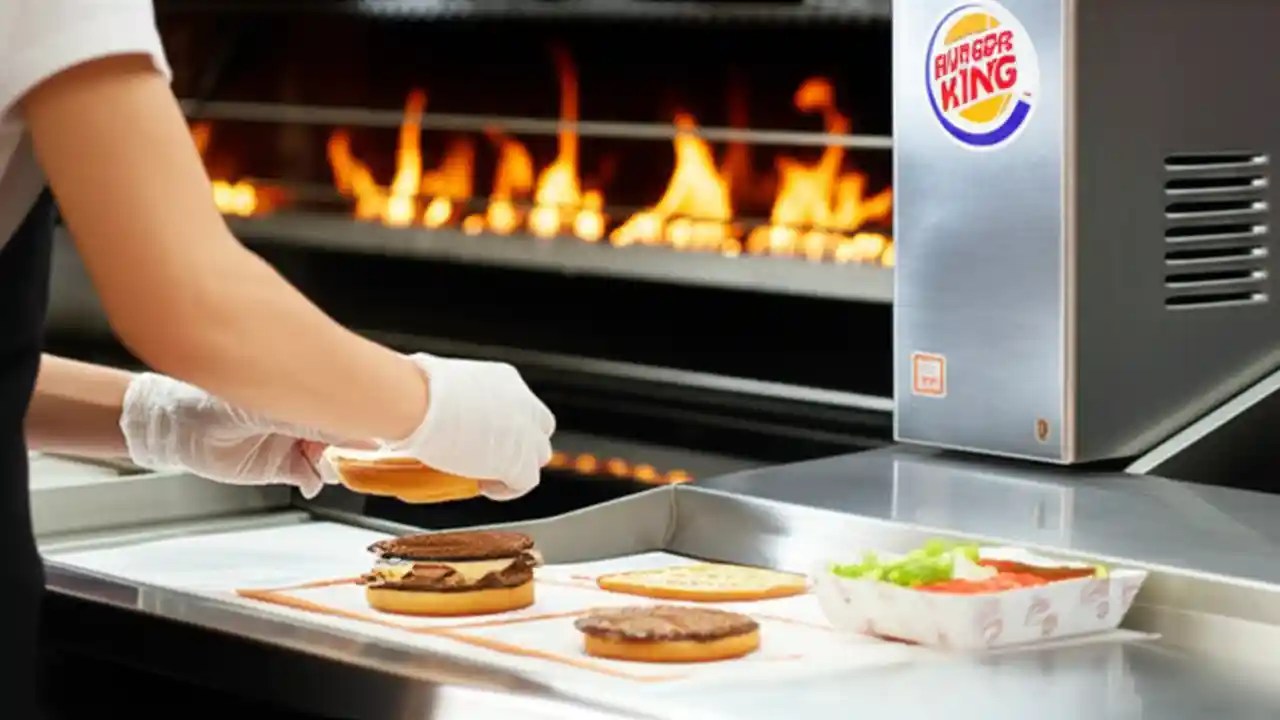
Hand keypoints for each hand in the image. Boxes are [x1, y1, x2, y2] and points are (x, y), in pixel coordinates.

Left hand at [120, 373, 351, 497]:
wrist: (173, 428)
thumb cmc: (209, 398)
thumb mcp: (265, 406)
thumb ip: (309, 419)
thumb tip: (348, 428)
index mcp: (298, 390)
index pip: (342, 403)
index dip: (362, 413)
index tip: (384, 423)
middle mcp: (300, 414)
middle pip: (343, 431)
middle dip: (354, 442)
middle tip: (360, 449)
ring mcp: (291, 441)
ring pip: (330, 455)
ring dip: (335, 462)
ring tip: (328, 463)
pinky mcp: (280, 467)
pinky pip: (310, 476)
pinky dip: (316, 480)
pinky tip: (312, 479)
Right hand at [383, 353, 554, 499]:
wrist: (419, 402)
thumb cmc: (416, 390)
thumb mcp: (439, 382)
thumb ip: (439, 394)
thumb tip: (411, 403)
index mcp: (506, 379)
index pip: (520, 404)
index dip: (508, 422)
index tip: (486, 433)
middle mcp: (523, 403)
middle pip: (539, 428)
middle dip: (521, 443)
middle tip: (492, 456)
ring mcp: (526, 434)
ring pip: (538, 455)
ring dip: (516, 466)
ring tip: (486, 474)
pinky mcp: (521, 463)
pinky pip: (526, 482)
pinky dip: (508, 488)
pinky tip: (485, 487)